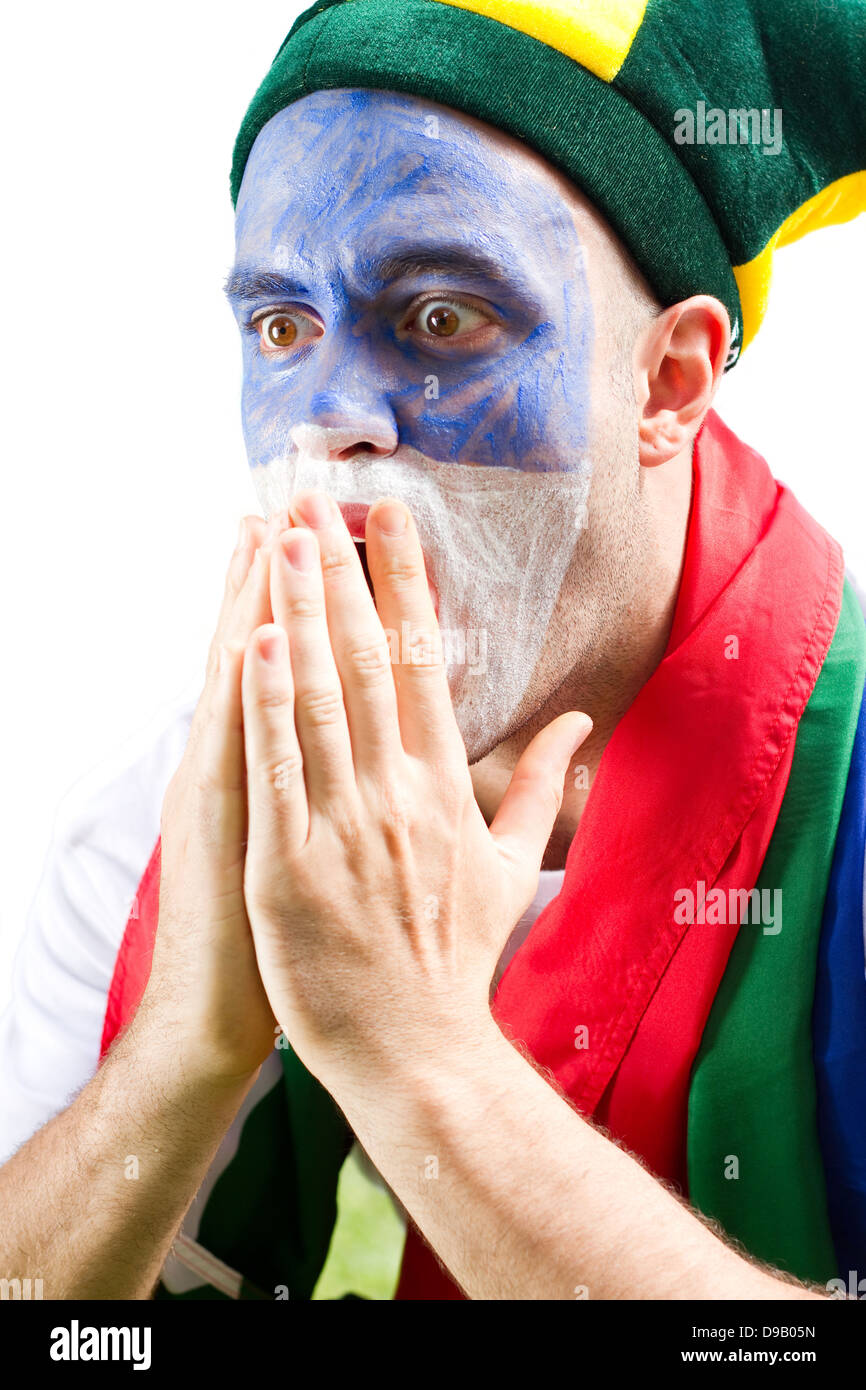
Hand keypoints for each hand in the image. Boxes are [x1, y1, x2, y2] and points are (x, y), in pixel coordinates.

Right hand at [137, 512, 288, 1086]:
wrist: (220, 1009)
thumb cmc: (280, 926)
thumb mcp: (297, 838)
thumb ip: (327, 777)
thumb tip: (365, 735)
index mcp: (269, 758)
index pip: (288, 656)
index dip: (308, 592)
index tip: (327, 527)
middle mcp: (237, 759)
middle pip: (261, 647)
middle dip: (283, 572)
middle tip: (294, 495)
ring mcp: (222, 789)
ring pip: (239, 681)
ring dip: (257, 605)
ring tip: (271, 531)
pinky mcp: (217, 831)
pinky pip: (236, 751)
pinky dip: (243, 693)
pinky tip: (252, 638)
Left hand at [239, 491, 590, 1098]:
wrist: (418, 1048)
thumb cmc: (456, 955)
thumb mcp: (509, 866)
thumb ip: (541, 787)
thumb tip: (578, 727)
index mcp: (446, 786)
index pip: (423, 662)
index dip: (404, 584)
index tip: (391, 518)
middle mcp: (399, 793)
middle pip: (366, 661)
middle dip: (341, 572)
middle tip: (318, 495)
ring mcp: (344, 827)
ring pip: (319, 700)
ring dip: (299, 613)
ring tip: (282, 539)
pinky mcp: (290, 867)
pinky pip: (277, 771)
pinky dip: (265, 705)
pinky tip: (253, 643)